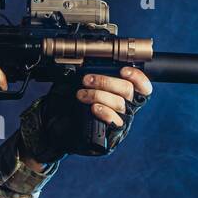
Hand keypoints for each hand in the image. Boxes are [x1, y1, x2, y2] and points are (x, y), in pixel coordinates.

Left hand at [20, 66, 152, 165]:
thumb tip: (90, 62)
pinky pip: (115, 122)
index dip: (137, 76)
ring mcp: (120, 121)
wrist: (55, 126)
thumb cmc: (70, 104)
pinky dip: (105, 112)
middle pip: (128, 90)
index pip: (142, 85)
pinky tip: (94, 108)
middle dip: (106, 81)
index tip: (123, 70)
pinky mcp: (112, 134)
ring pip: (119, 103)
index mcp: (122, 93)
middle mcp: (126, 107)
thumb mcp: (79, 85)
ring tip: (81, 94)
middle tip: (87, 80)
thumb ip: (90, 74)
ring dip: (99, 94)